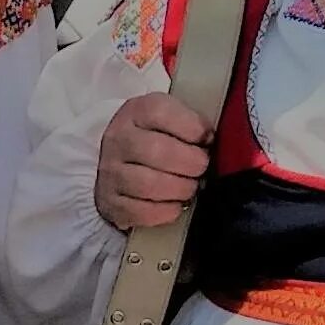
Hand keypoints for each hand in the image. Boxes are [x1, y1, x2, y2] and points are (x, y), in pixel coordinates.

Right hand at [94, 92, 212, 232]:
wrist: (122, 163)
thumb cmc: (156, 139)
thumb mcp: (172, 119)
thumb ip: (193, 123)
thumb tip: (214, 140)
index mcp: (136, 112)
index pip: (160, 112)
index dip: (191, 127)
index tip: (207, 137)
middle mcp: (118, 140)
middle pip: (156, 151)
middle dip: (190, 163)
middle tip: (201, 168)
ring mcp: (110, 172)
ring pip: (147, 184)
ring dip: (179, 189)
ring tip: (190, 188)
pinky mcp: (110, 202)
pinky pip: (139, 211)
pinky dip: (164, 212)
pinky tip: (175, 205)